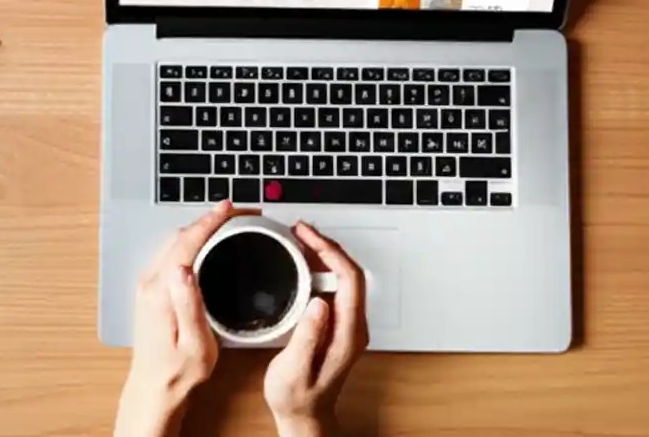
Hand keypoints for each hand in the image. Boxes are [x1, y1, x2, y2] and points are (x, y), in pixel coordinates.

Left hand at [115, 200, 236, 436]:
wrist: (154, 388)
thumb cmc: (179, 372)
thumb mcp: (195, 343)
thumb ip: (189, 304)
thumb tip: (185, 267)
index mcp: (161, 292)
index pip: (185, 243)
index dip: (208, 222)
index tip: (228, 208)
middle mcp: (150, 283)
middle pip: (178, 237)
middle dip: (206, 220)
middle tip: (234, 213)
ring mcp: (147, 285)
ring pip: (173, 243)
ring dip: (197, 229)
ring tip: (224, 222)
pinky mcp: (150, 291)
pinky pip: (170, 254)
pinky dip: (189, 241)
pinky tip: (203, 243)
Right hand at [263, 223, 368, 436]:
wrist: (305, 417)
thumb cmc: (298, 398)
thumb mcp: (294, 371)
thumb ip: (307, 337)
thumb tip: (318, 302)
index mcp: (347, 334)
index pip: (350, 279)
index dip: (330, 251)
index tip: (308, 236)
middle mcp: (353, 326)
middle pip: (351, 272)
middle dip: (327, 245)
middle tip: (301, 230)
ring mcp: (347, 325)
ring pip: (345, 277)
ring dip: (324, 254)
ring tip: (300, 239)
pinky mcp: (337, 324)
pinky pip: (336, 286)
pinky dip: (320, 267)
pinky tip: (303, 262)